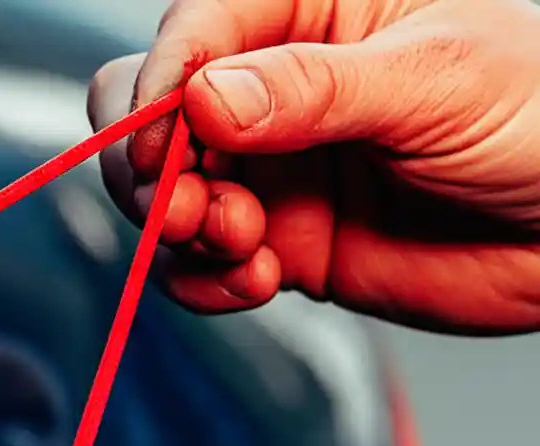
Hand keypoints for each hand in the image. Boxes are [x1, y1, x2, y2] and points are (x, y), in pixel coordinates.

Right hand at [89, 0, 539, 333]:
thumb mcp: (436, 79)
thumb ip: (314, 90)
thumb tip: (205, 99)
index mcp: (312, 13)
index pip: (195, 31)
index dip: (157, 87)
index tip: (154, 146)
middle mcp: (275, 89)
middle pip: (149, 113)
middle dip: (148, 168)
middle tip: (181, 207)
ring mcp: (271, 168)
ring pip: (164, 194)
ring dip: (180, 230)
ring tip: (241, 246)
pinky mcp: (280, 240)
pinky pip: (202, 262)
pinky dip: (205, 280)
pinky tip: (255, 281)